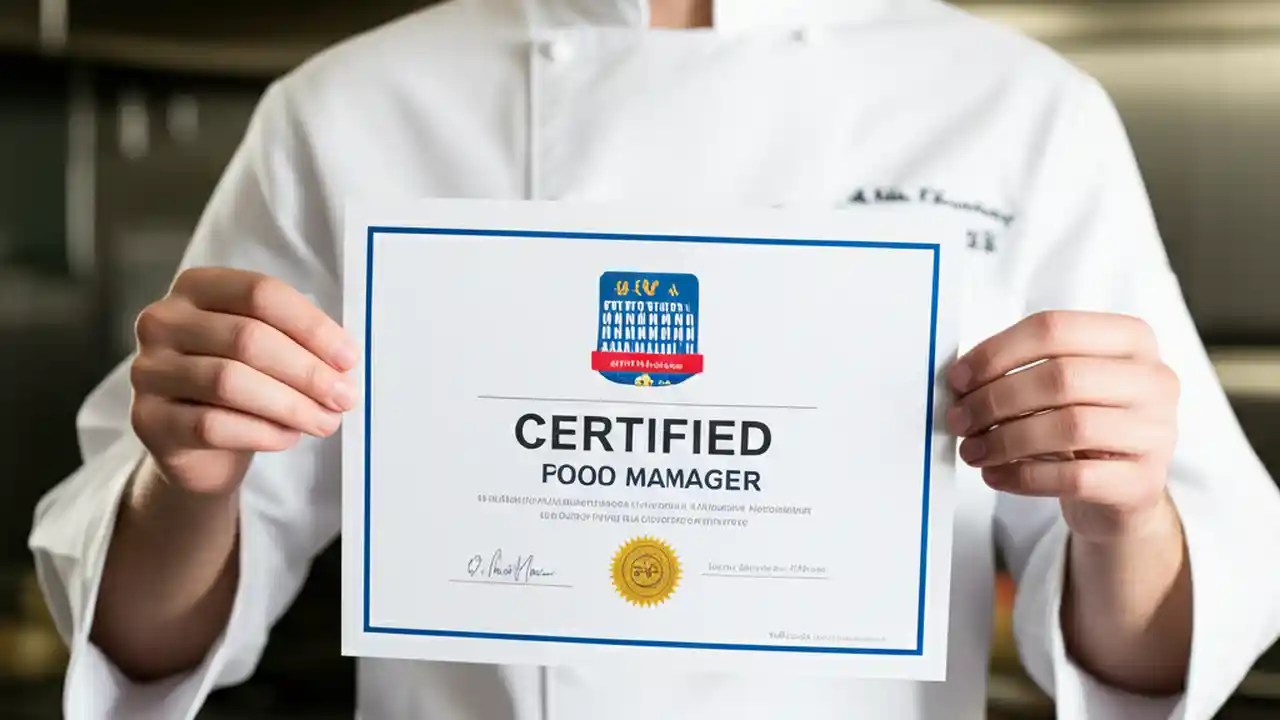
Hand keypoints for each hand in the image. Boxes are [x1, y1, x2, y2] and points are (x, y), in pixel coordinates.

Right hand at [130, 268, 356, 494]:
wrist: (200, 446)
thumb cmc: (243, 384)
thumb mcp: (269, 350)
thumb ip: (300, 343)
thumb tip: (343, 362)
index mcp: (196, 287)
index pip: (260, 293)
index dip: (311, 326)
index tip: (349, 359)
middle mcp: (163, 321)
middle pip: (248, 338)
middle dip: (307, 371)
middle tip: (344, 397)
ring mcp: (148, 370)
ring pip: (230, 382)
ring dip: (290, 405)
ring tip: (326, 421)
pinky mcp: (147, 419)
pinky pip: (213, 425)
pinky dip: (262, 432)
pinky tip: (289, 437)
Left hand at [945, 311, 1179, 540]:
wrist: (1121, 490)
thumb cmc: (1082, 424)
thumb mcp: (1063, 386)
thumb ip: (1021, 370)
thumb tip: (961, 379)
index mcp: (1131, 339)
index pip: (1054, 328)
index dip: (997, 352)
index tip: (958, 379)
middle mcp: (1154, 380)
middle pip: (1061, 377)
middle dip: (996, 399)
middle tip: (959, 420)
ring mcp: (1156, 432)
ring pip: (1070, 426)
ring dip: (1005, 440)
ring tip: (972, 451)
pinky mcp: (1142, 481)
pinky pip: (1074, 476)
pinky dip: (1023, 477)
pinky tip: (995, 475)